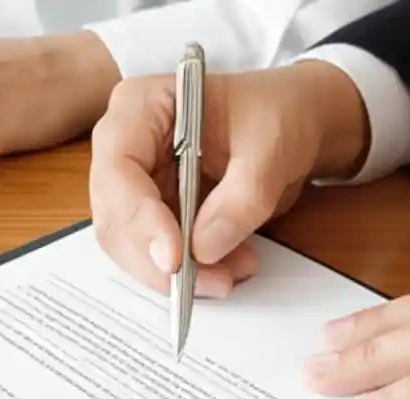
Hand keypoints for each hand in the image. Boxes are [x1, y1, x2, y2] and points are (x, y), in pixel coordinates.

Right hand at [89, 61, 369, 297]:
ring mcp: (136, 183)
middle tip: (209, 281)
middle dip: (157, 258)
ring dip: (176, 273)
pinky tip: (226, 268)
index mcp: (140, 107)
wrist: (293, 121)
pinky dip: (189, 272)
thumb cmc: (276, 111)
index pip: (118, 169)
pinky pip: (156, 254)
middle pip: (116, 217)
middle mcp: (125, 147)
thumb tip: (203, 249)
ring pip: (132, 245)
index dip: (139, 218)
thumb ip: (242, 196)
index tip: (174, 259)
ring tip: (229, 274)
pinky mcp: (153, 214)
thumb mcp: (271, 145)